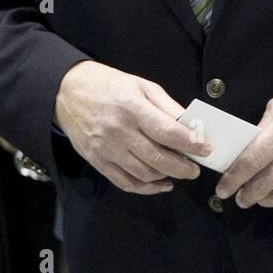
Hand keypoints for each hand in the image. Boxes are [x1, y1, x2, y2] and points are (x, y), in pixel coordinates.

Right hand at [54, 60, 208, 194]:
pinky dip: (146, 188)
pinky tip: (160, 183)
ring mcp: (106, 149)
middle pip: (157, 158)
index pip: (167, 131)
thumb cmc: (108, 85)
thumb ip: (167, 106)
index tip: (205, 149)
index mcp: (131, 107)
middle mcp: (118, 130)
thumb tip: (190, 126)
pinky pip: (125, 182)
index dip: (190, 144)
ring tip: (180, 172)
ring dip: (167, 176)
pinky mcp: (97, 161)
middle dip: (183, 167)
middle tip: (195, 168)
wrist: (67, 92)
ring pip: (144, 173)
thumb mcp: (141, 85)